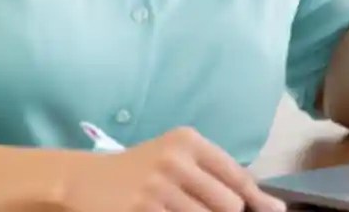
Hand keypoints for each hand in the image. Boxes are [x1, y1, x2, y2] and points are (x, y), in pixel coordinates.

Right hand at [60, 126, 285, 211]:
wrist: (85, 180)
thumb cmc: (140, 171)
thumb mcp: (175, 159)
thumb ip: (214, 175)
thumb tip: (263, 203)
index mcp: (188, 141)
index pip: (238, 175)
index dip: (259, 200)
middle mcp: (175, 159)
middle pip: (229, 203)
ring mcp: (158, 186)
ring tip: (184, 209)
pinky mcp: (143, 208)